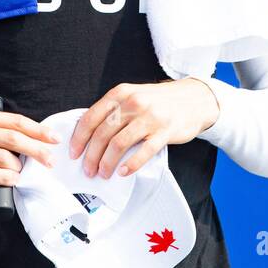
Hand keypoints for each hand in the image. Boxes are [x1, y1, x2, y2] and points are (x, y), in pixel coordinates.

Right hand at [0, 106, 60, 187]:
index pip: (15, 122)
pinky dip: (5, 178)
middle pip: (13, 139)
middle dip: (37, 150)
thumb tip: (27, 136)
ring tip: (22, 171)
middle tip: (49, 159)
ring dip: (19, 167)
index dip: (37, 130)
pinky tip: (12, 179)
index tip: (52, 138)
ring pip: (3, 158)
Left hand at [69, 78, 219, 180]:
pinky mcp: (165, 131)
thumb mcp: (133, 96)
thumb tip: (88, 133)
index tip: (74, 153)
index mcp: (120, 93)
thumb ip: (113, 110)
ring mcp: (150, 117)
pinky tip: (124, 172)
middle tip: (88, 170)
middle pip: (102, 133)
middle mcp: (133, 103)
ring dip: (107, 163)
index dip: (79, 138)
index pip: (91, 117)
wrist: (194, 99)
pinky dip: (130, 164)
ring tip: (103, 173)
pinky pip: (143, 151)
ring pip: (119, 144)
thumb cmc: (159, 101)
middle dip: (91, 155)